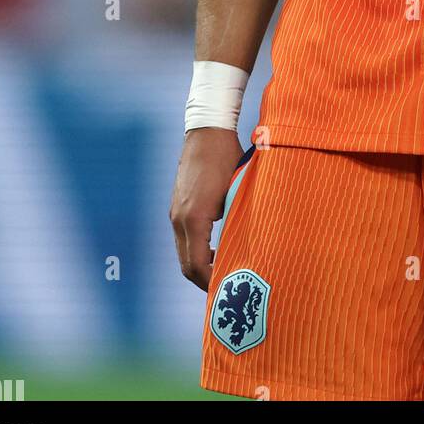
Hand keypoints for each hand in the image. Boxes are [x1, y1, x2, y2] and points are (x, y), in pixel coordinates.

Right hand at [169, 128, 244, 290]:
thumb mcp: (238, 191)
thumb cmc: (228, 158)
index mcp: (194, 218)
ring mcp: (175, 213)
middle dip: (204, 281)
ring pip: (183, 253)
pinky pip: (183, 239)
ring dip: (200, 266)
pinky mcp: (177, 207)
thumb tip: (248, 250)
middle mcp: (179, 219)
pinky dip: (196, 251)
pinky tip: (215, 250)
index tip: (228, 292)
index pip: (196, 265)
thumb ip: (238, 221)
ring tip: (223, 272)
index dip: (211, 283)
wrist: (207, 131)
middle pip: (185, 265)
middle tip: (226, 289)